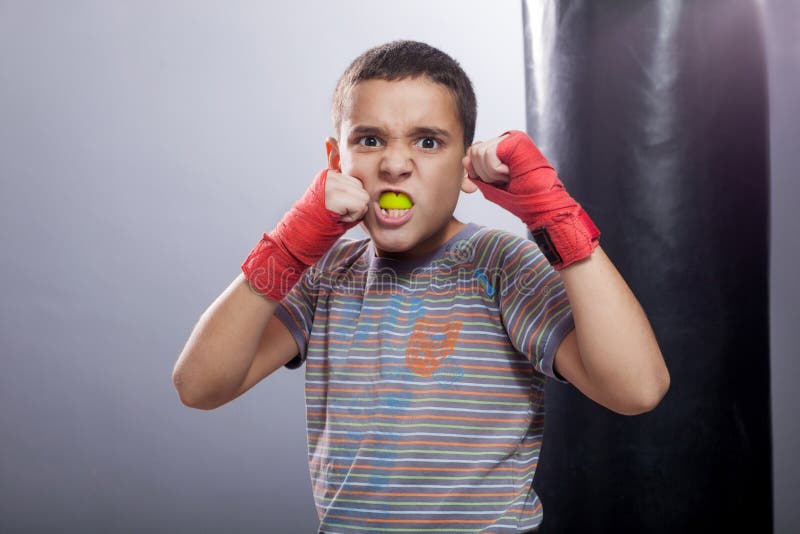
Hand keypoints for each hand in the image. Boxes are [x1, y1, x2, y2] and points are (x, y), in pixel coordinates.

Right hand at [241, 168, 362, 300]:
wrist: (294, 239)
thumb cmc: (316, 226)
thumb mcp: (333, 203)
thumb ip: (347, 192)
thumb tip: (370, 191)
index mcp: (329, 174)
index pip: (357, 183)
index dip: (352, 201)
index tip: (335, 210)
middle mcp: (329, 175)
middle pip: (362, 189)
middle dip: (355, 205)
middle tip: (336, 214)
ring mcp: (330, 183)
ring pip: (364, 197)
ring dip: (354, 212)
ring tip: (335, 216)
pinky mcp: (333, 195)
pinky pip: (360, 205)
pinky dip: (353, 217)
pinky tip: (336, 219)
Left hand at [466, 130, 599, 269]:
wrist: (540, 203)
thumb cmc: (521, 196)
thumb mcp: (490, 185)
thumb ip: (475, 173)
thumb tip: (464, 161)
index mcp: (500, 150)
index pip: (473, 153)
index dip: (473, 172)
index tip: (482, 186)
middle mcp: (505, 141)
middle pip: (473, 152)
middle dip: (484, 174)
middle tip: (504, 179)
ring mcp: (510, 138)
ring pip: (479, 153)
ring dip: (492, 173)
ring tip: (509, 176)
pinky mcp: (514, 139)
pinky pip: (488, 154)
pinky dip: (497, 171)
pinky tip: (511, 172)